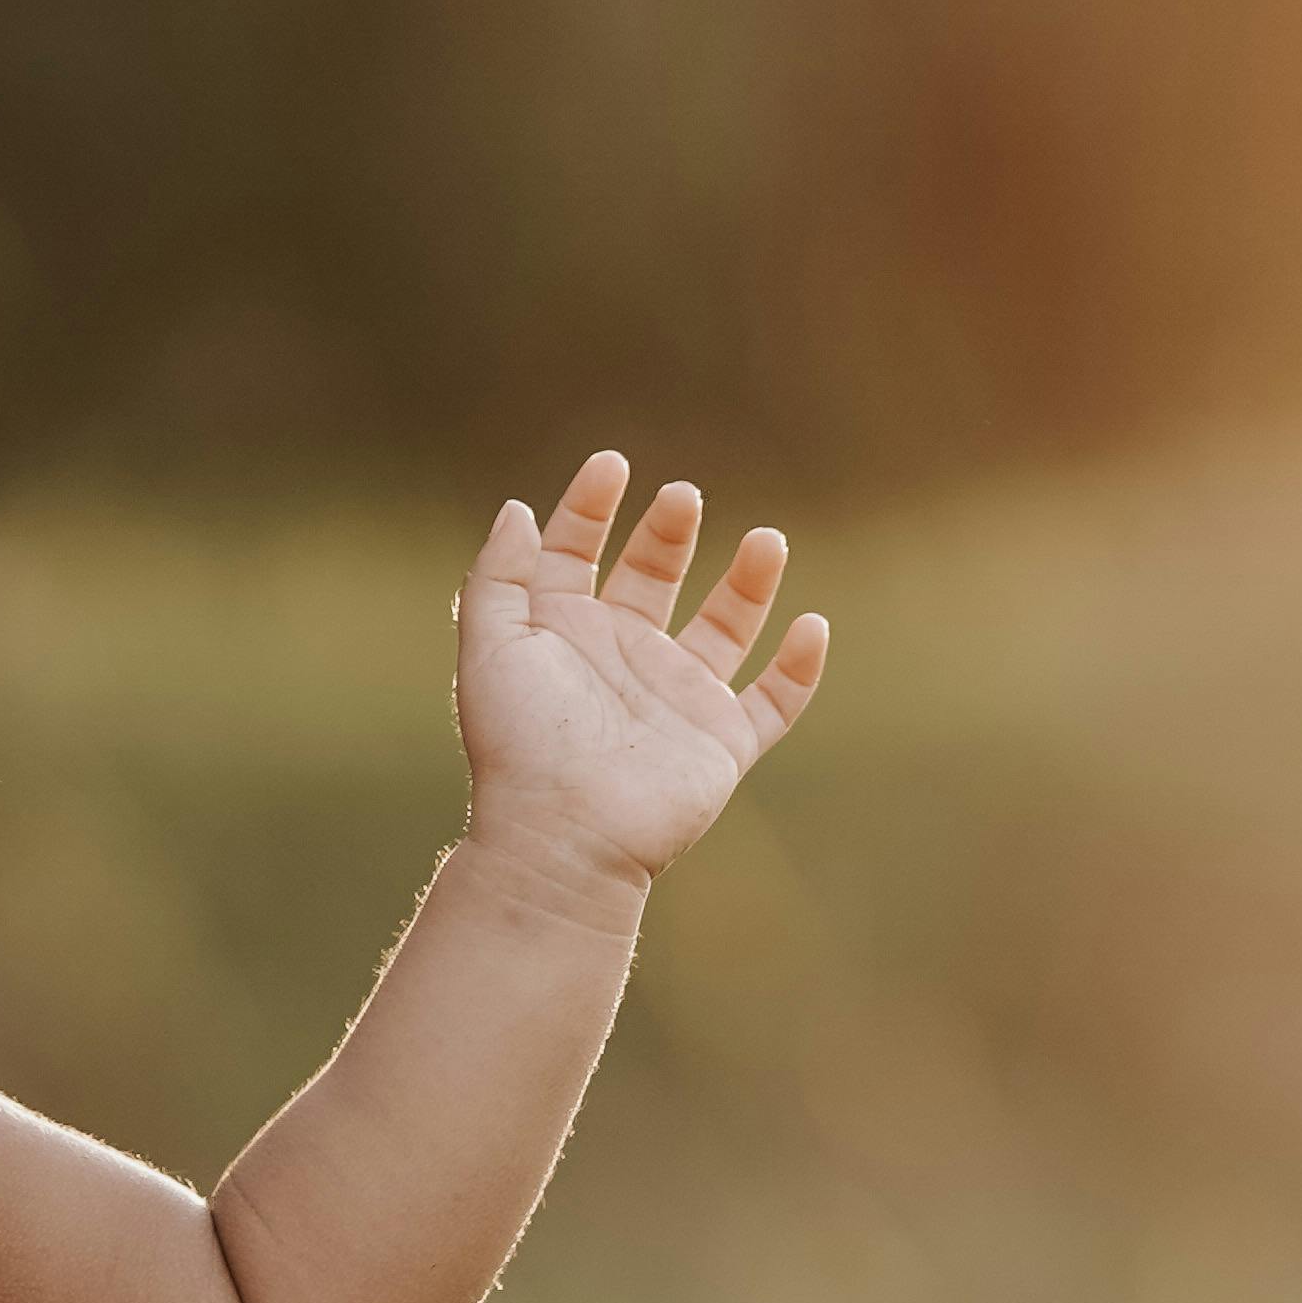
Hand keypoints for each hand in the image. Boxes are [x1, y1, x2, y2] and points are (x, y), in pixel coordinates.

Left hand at [450, 453, 830, 900]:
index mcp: (563, 635)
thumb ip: (499, 575)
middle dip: (668, 533)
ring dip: (749, 583)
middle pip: (652, 578)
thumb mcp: (491, 645)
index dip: (588, 508)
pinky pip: (774, 702)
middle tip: (682, 498)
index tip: (611, 464)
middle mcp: (622, 661)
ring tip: (767, 537)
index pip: (575, 555)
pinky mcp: (721, 744)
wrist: (562, 838)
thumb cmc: (520, 745)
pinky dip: (799, 667)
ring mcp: (676, 701)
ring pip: (724, 628)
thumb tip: (520, 510)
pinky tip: (811, 625)